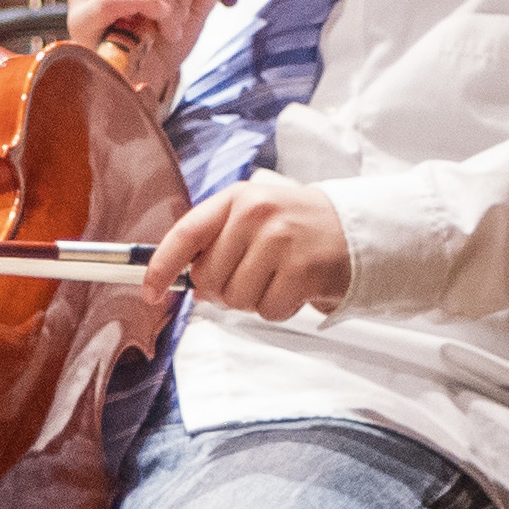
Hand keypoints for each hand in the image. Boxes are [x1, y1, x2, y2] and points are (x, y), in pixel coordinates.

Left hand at [136, 176, 352, 338]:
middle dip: (224, 289)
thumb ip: (217, 242)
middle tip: (253, 276)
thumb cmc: (299, 228)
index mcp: (238, 198)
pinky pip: (268, 310)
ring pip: (236, 298)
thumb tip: (188, 284)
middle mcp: (256, 214)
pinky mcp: (303, 268)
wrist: (357, 231)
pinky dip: (279, 309)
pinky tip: (294, 288)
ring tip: (277, 278)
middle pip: (209, 278)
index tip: (151, 292)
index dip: (161, 266)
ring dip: (254, 300)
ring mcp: (280, 240)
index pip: (186, 233)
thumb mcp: (255, 217)